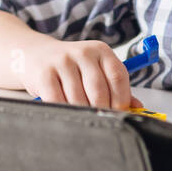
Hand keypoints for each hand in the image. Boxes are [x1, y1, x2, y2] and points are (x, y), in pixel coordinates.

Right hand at [20, 38, 142, 109]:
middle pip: (99, 90)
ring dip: (82, 113)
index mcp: (101, 50)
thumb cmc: (71, 68)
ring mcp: (62, 61)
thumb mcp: (94, 70)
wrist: (34, 55)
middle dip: (101, 110)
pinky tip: (66, 113)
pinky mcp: (44, 74)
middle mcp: (82, 52)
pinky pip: (57, 100)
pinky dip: (64, 111)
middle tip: (100, 120)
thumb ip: (115, 87)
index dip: (122, 100)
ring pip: (78, 98)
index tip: (120, 114)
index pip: (118, 76)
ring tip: (83, 119)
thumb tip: (137, 106)